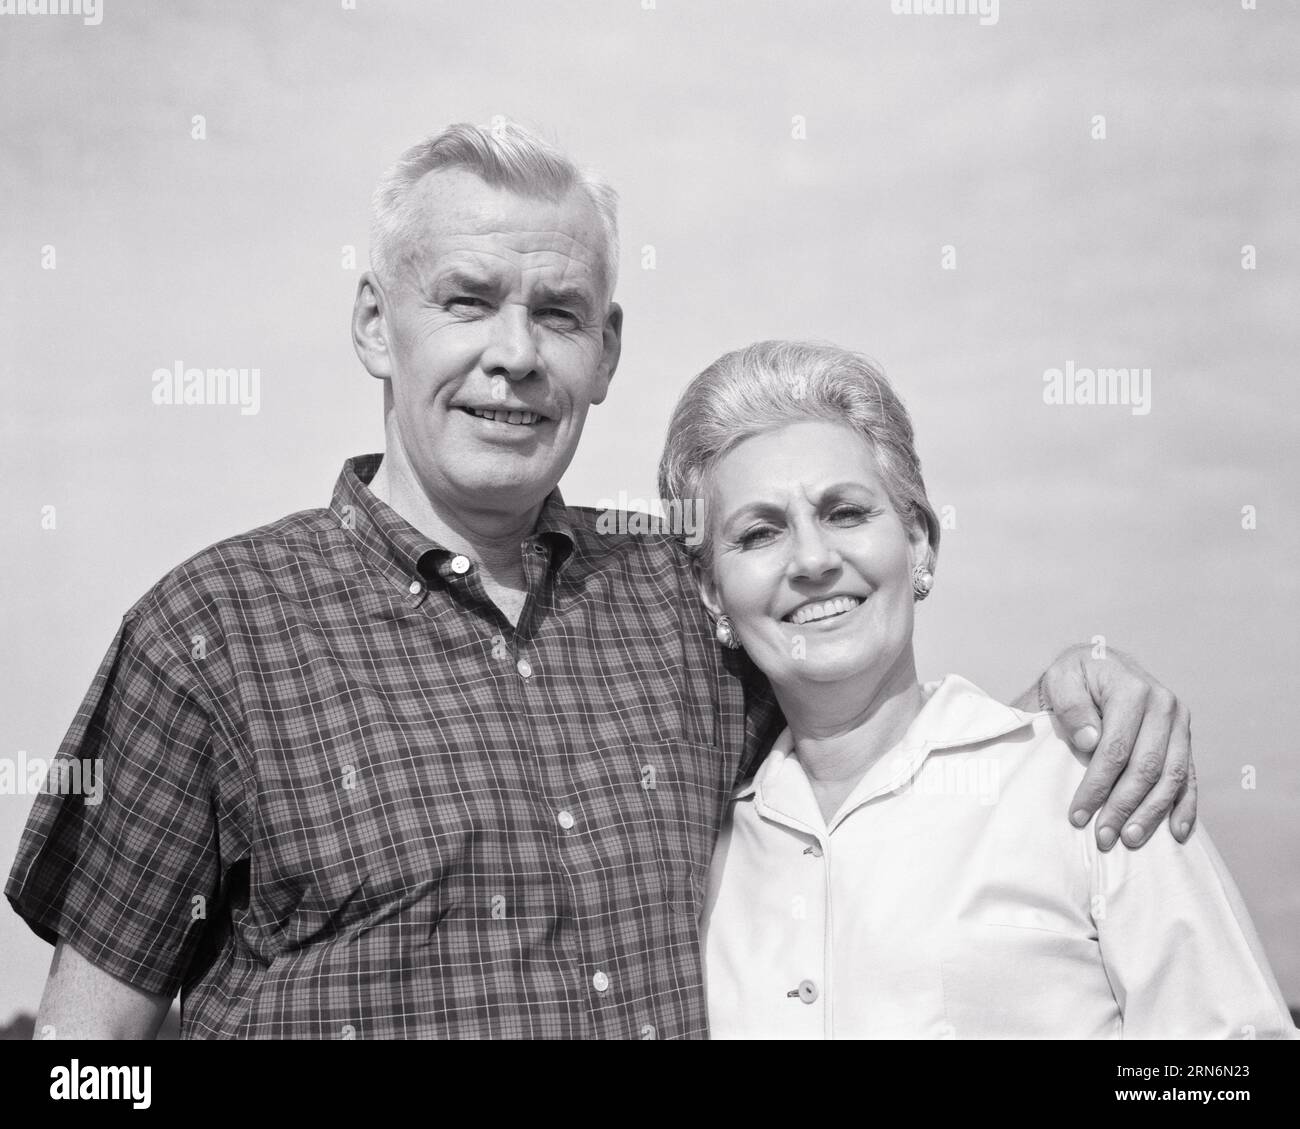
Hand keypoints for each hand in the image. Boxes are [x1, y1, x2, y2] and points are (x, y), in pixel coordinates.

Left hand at [1036, 646, 1194, 850]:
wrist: (1101, 666)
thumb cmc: (1076, 677)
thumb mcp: (1061, 680)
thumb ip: (1073, 706)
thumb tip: (1090, 741)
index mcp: (1134, 689)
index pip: (1116, 748)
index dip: (1097, 785)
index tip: (1078, 815)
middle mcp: (1165, 706)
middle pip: (1146, 767)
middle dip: (1123, 806)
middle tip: (1103, 836)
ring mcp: (1180, 724)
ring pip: (1171, 777)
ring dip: (1151, 813)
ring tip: (1129, 839)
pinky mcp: (1185, 739)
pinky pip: (1190, 777)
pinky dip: (1185, 806)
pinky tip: (1177, 832)